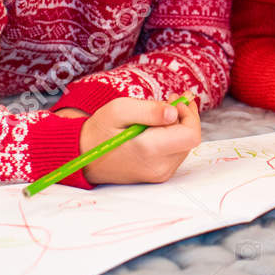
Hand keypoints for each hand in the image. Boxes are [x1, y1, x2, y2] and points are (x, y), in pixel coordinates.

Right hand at [56, 96, 200, 184]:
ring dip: (178, 126)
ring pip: (184, 146)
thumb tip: (174, 113)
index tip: (175, 100)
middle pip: (190, 139)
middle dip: (185, 116)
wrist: (84, 156)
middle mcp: (158, 167)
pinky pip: (176, 153)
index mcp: (149, 150)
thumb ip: (149, 110)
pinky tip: (158, 126)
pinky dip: (172, 137)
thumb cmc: (100, 130)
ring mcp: (159, 174)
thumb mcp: (120, 110)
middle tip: (170, 98)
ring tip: (160, 112)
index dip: (189, 114)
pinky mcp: (158, 175)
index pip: (190, 135)